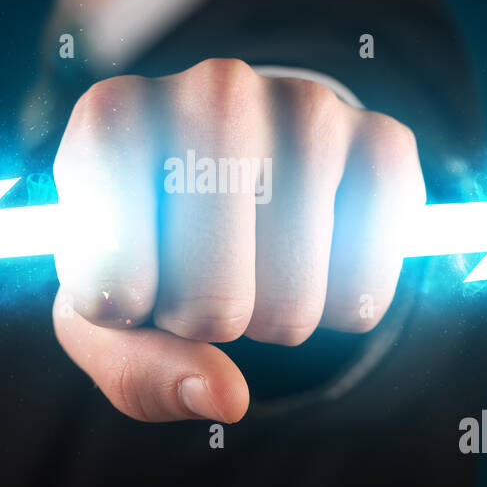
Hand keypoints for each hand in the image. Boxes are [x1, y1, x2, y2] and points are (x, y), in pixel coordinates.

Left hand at [51, 58, 424, 422]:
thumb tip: (227, 397)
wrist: (224, 163)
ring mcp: (305, 104)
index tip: (125, 277)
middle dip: (206, 324)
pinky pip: (370, 284)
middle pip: (213, 306)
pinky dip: (345, 304)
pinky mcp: (383, 135)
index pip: (116, 290)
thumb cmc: (146, 243)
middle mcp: (211, 89)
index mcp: (113, 120)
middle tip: (199, 274)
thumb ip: (133, 369)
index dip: (126, 314)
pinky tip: (316, 256)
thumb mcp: (103, 311)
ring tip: (255, 263)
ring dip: (275, 317)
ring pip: (294, 304)